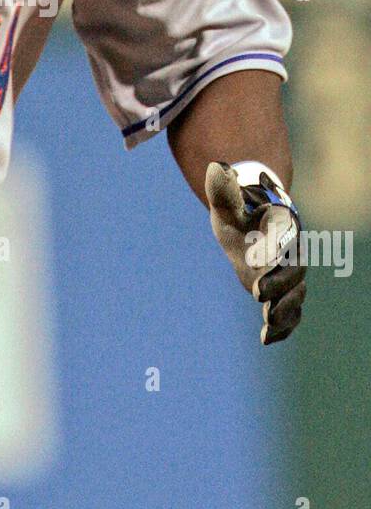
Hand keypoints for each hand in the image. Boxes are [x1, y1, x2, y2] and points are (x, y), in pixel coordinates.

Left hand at [205, 161, 305, 344]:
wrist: (251, 217)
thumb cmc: (240, 205)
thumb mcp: (228, 198)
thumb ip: (224, 189)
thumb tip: (214, 168)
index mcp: (281, 225)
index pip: (283, 238)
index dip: (273, 249)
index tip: (257, 258)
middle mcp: (291, 251)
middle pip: (293, 270)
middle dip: (279, 283)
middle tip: (258, 293)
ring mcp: (287, 273)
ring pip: (294, 296)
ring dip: (284, 310)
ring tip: (268, 325)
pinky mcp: (279, 291)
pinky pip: (289, 313)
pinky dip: (282, 327)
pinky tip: (267, 340)